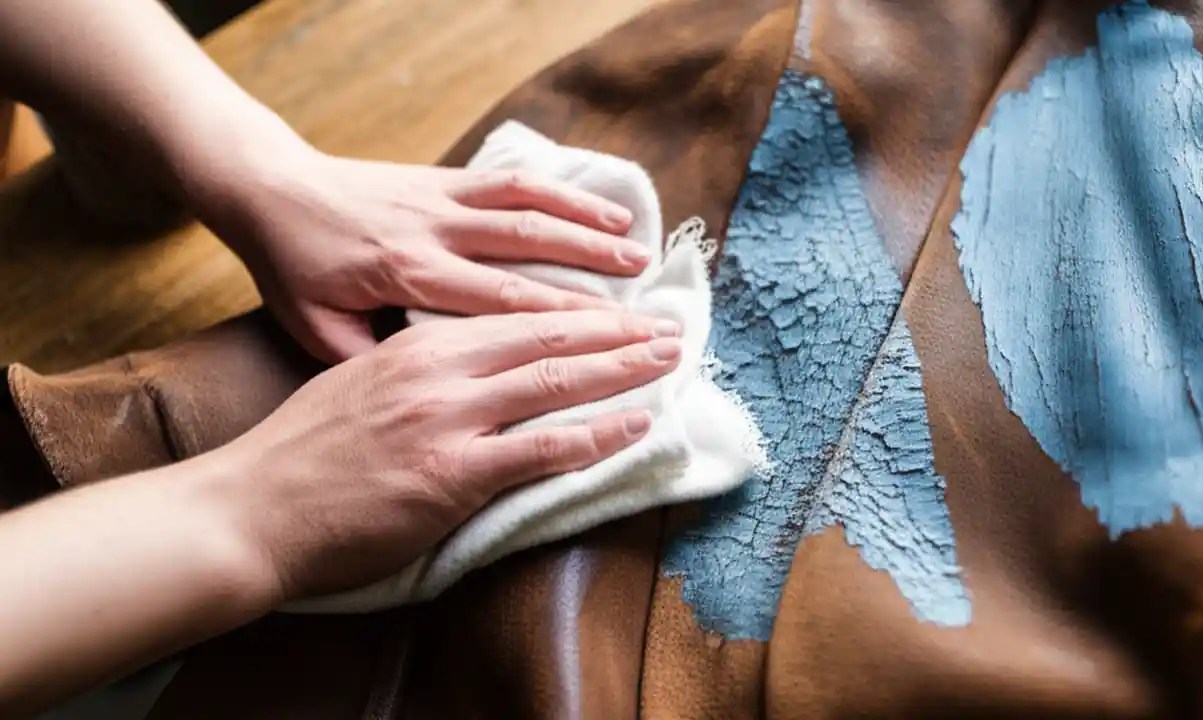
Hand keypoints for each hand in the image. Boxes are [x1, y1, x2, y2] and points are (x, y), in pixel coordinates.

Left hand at [193, 140, 651, 362]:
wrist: (267, 189)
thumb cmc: (291, 272)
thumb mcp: (315, 332)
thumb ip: (373, 360)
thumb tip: (435, 395)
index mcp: (405, 279)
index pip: (501, 310)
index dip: (564, 333)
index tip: (614, 355)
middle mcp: (433, 234)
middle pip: (529, 261)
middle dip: (595, 287)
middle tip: (649, 315)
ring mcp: (442, 200)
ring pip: (529, 212)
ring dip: (589, 231)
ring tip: (640, 253)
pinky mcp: (444, 179)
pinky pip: (514, 182)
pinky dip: (563, 193)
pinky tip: (602, 207)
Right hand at [207, 309, 682, 601]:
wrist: (251, 505)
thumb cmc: (302, 451)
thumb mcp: (360, 380)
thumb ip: (416, 367)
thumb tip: (466, 368)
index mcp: (418, 342)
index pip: (516, 315)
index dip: (579, 315)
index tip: (623, 312)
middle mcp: (439, 368)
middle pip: (548, 337)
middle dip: (618, 333)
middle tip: (670, 329)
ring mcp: (446, 419)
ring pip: (555, 381)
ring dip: (623, 370)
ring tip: (670, 361)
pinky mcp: (450, 473)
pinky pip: (542, 448)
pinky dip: (596, 435)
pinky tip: (636, 425)